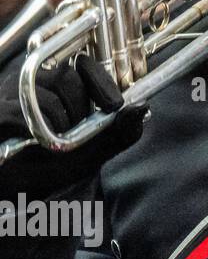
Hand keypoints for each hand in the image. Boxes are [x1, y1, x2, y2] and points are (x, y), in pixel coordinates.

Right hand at [0, 55, 146, 200]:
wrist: (10, 192)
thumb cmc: (48, 169)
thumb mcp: (91, 155)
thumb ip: (118, 134)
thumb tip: (142, 108)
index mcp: (56, 88)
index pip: (83, 65)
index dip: (101, 81)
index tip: (114, 106)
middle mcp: (32, 86)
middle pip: (66, 77)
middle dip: (80, 108)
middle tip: (73, 132)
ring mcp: (10, 97)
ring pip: (46, 94)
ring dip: (58, 123)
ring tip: (48, 142)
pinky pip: (20, 115)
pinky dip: (34, 132)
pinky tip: (32, 142)